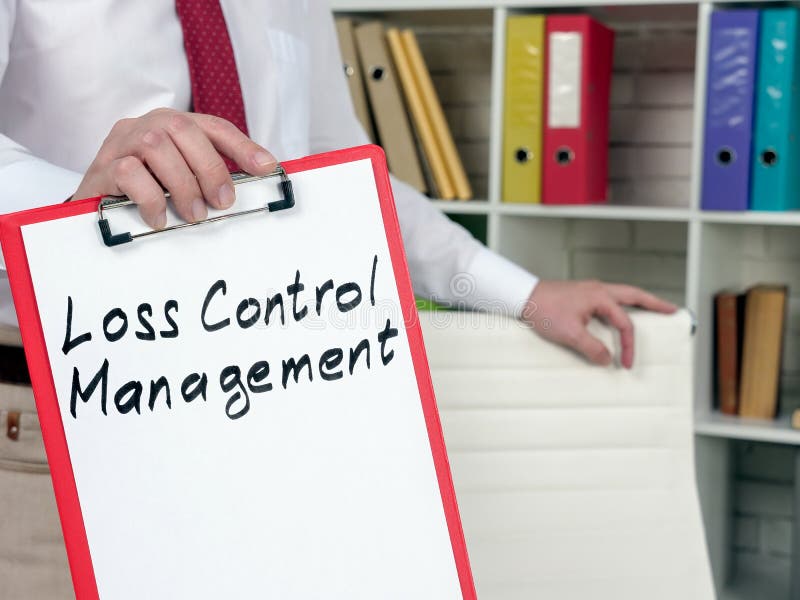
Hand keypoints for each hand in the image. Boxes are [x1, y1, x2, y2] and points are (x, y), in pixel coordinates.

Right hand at [73, 108, 276, 227]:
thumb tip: (246, 190)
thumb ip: (206, 178)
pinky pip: (128, 171)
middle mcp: (145, 125)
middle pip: (182, 128)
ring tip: (193, 215)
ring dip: (182, 183)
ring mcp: (120, 143)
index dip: (242, 146)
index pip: (212, 126)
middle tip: (222, 203)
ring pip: (155, 144)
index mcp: (171, 126)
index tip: (267, 168)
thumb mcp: (180, 181)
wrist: (92, 209)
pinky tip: (159, 218)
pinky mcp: (101, 167)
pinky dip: (151, 198)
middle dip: (210, 167)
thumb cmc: (144, 194)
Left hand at [522, 280, 676, 368]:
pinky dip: (621, 304)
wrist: (523, 296)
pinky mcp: (582, 294)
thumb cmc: (544, 309)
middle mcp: (599, 290)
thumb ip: (592, 348)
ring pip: (623, 294)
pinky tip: (620, 312)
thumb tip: (607, 359)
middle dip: (655, 304)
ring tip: (653, 308)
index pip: (624, 324)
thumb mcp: (570, 334)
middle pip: (635, 295)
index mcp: (600, 297)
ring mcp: (591, 290)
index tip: (626, 363)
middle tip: (673, 310)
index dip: (628, 346)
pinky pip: (610, 298)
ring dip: (639, 301)